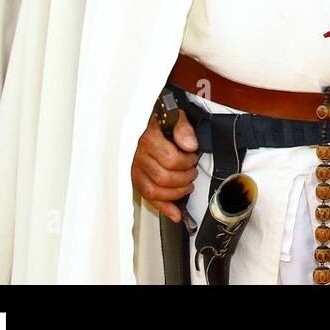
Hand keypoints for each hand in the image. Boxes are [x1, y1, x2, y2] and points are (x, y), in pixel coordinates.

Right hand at [131, 109, 198, 223]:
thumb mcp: (174, 116)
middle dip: (184, 178)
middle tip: (192, 172)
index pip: (170, 160)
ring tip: (187, 186)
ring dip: (176, 193)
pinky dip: (163, 208)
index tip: (193, 158)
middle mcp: (139, 156)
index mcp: (148, 139)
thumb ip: (183, 128)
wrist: (146, 122)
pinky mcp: (136, 179)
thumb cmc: (161, 120)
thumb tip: (190, 145)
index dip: (187, 162)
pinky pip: (147, 198)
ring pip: (154, 191)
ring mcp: (135, 169)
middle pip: (163, 178)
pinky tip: (175, 213)